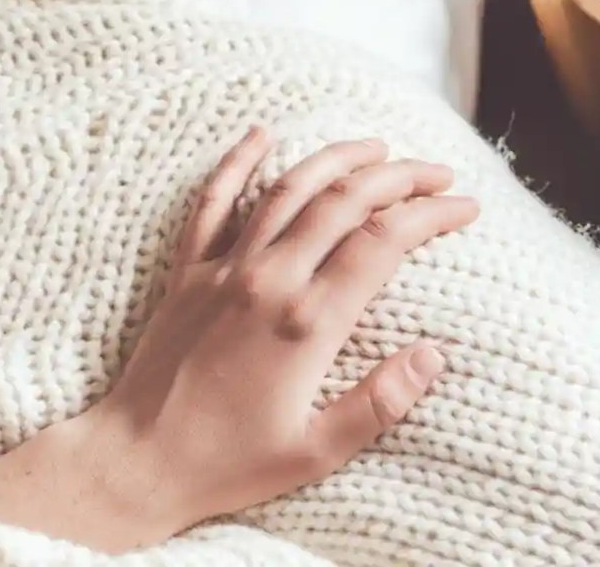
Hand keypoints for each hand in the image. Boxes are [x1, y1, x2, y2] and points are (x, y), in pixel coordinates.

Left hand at [0, 128, 478, 551]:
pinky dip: (237, 163)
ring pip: (288, 190)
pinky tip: (261, 135)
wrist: (134, 463)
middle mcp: (269, 282)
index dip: (431, 215)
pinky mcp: (188, 274)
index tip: (465, 207)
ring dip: (338, 159)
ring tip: (378, 146)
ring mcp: (225, 271)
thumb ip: (382, 402)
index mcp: (308, 323)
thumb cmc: (229, 464)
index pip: (384, 243)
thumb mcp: (319, 450)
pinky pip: (213, 202)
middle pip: (345, 202)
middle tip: (438, 173)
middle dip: (400, 177)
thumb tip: (435, 355)